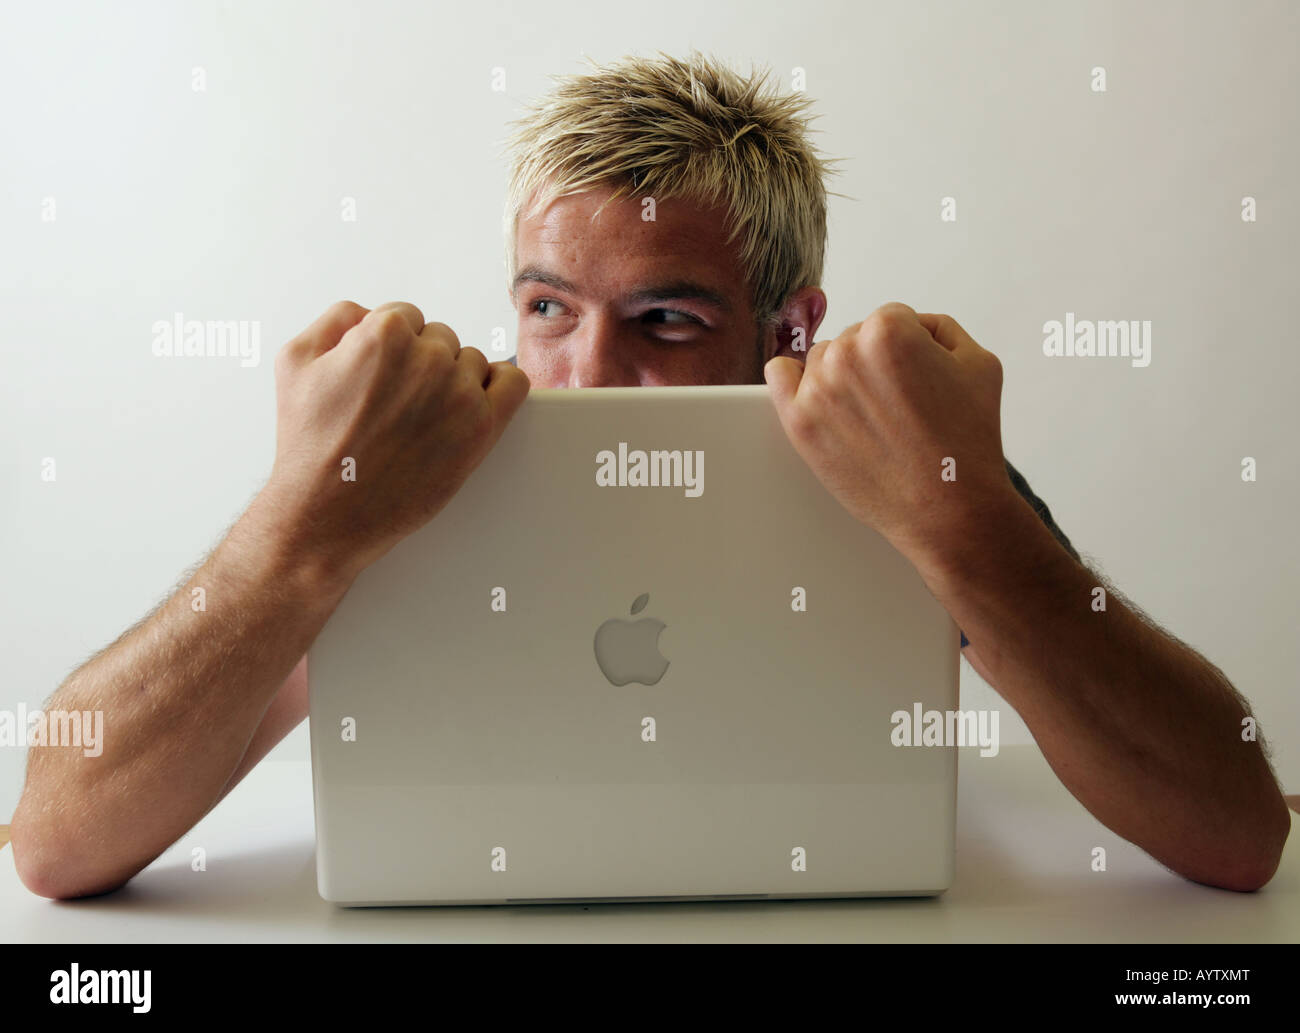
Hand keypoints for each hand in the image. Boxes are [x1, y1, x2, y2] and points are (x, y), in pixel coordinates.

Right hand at [260, 300, 529, 583]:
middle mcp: (427, 358)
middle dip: (420, 365)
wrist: (328, 514)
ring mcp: (459, 393)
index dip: (391, 349)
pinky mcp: (482, 428)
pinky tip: (477, 404)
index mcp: (385, 334)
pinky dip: (500, 387)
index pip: (406, 317)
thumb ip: (336, 320)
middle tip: (397, 405)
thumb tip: (369, 313)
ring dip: (454, 381)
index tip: (383, 378)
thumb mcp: (296, 361)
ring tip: (421, 417)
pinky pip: (514, 383)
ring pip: (472, 361)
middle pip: (440, 339)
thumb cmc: (310, 444)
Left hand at [763, 302, 1014, 569]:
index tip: (919, 377)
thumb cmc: (966, 442)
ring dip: (843, 376)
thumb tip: (912, 325)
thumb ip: (940, 328)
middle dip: (876, 364)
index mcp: (890, 331)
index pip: (892, 318)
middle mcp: (847, 353)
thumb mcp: (979, 363)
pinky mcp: (799, 422)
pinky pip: (779, 376)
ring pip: (823, 359)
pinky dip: (792, 378)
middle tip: (900, 404)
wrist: (947, 508)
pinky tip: (812, 392)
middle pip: (855, 338)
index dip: (912, 346)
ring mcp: (818, 389)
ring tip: (874, 415)